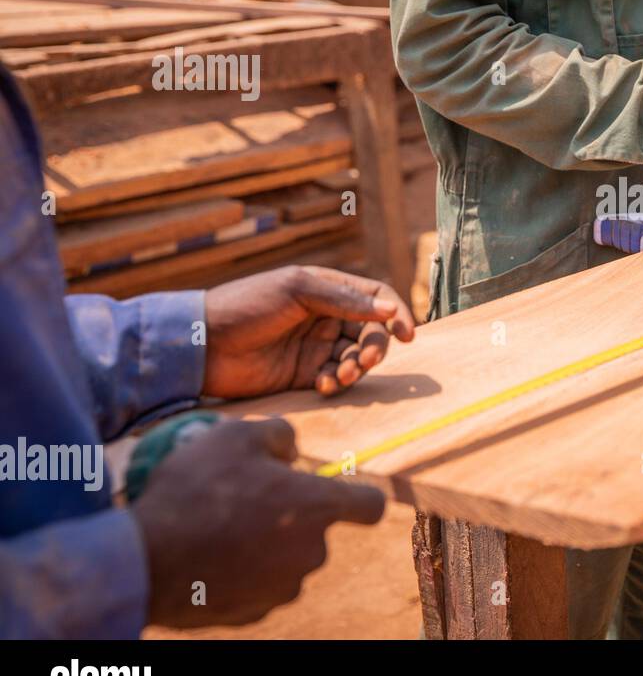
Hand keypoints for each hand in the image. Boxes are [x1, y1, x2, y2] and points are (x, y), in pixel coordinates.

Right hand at [133, 419, 385, 627]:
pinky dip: (242, 573)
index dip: (359, 496)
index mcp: (317, 507)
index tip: (339, 492)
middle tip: (246, 501)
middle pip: (317, 531)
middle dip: (291, 517)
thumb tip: (291, 451)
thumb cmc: (195, 490)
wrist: (145, 560)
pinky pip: (259, 586)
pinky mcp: (255, 613)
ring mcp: (284, 588)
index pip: (371, 506)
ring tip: (220, 531)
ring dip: (265, 546)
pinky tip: (209, 559)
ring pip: (286, 560)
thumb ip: (278, 434)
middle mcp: (312, 552)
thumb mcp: (236, 435)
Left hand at [203, 266, 415, 399]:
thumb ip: (344, 300)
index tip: (407, 334)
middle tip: (363, 361)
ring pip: (357, 358)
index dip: (396, 314)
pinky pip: (336, 380)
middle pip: (372, 332)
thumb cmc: (245, 306)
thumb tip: (390, 309)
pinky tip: (323, 386)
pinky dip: (337, 384)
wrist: (201, 344)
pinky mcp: (304, 375)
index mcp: (327, 290)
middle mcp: (326, 317)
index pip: (376, 298)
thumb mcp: (296, 290)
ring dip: (357, 368)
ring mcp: (316, 347)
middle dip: (374, 348)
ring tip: (340, 376)